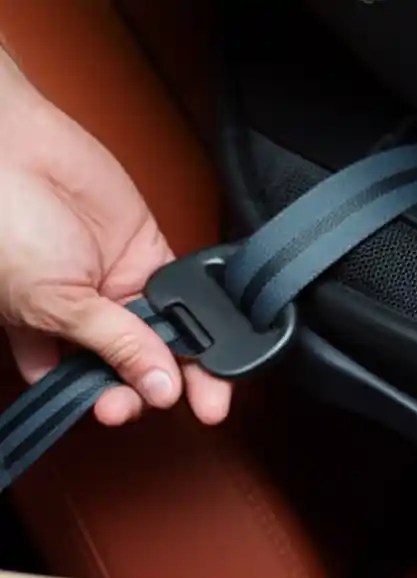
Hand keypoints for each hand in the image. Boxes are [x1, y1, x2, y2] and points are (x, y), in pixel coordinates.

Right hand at [0, 50, 230, 425]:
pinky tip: (216, 335)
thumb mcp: (52, 300)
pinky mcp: (149, 252)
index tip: (131, 410)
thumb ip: (111, 344)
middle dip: (160, 388)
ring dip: (191, 361)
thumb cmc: (5, 226)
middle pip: (136, 364)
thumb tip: (156, 389)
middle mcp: (87, 315)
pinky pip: (186, 290)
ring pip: (168, 335)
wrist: (11, 150)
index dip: (114, 398)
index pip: (91, 382)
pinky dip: (206, 313)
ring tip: (207, 386)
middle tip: (182, 403)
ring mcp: (120, 284)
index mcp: (48, 337)